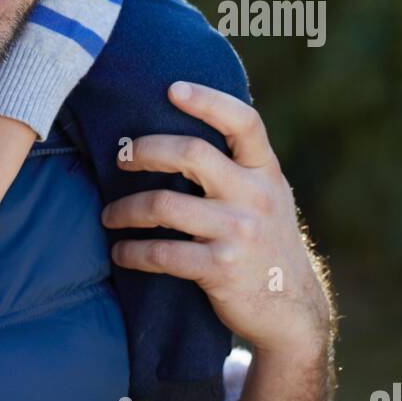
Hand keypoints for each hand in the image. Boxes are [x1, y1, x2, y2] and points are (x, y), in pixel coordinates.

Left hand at [101, 82, 331, 360]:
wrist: (293, 311)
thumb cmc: (268, 242)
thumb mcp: (269, 195)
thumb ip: (240, 165)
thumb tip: (186, 123)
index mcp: (266, 171)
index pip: (243, 121)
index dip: (207, 99)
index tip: (172, 88)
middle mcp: (255, 196)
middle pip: (190, 153)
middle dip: (145, 151)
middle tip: (120, 158)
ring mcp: (238, 233)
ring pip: (163, 204)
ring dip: (125, 209)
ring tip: (109, 215)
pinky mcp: (221, 269)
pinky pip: (162, 253)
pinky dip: (133, 252)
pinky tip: (121, 253)